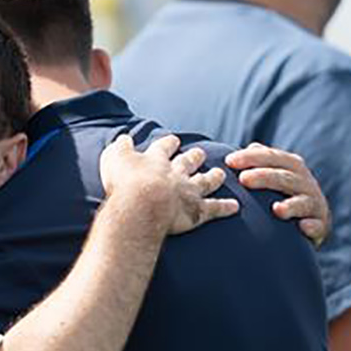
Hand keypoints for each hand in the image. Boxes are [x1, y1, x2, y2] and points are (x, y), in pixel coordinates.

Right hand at [100, 134, 238, 233]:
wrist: (142, 205)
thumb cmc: (124, 182)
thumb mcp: (114, 157)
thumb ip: (120, 147)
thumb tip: (124, 138)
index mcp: (157, 160)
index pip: (164, 148)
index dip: (169, 144)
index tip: (174, 140)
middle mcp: (176, 173)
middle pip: (189, 162)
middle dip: (195, 157)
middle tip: (200, 153)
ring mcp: (189, 192)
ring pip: (205, 182)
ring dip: (213, 177)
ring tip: (219, 173)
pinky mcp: (197, 211)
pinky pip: (214, 209)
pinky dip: (225, 207)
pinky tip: (235, 206)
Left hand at [225, 143, 329, 246]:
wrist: (306, 226)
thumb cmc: (282, 196)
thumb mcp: (273, 177)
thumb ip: (262, 164)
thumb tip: (251, 146)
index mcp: (293, 167)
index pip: (272, 157)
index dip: (252, 157)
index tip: (229, 161)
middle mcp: (305, 183)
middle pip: (285, 177)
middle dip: (264, 177)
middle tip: (243, 179)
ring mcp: (314, 204)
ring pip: (303, 202)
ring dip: (290, 206)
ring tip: (276, 209)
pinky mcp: (320, 226)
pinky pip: (318, 226)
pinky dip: (312, 226)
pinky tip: (304, 227)